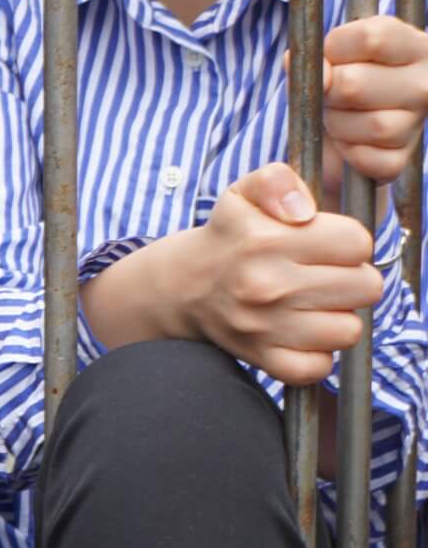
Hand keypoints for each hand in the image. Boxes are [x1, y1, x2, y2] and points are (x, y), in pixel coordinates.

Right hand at [162, 162, 381, 385]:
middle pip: (367, 287)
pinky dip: (317, 353)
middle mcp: (266, 284)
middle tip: (321, 274)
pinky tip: (299, 331)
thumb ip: (277, 180)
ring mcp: (266, 327)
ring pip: (350, 329)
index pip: (358, 242)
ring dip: (336, 316)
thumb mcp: (244, 194)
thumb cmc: (228, 238)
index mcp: (265, 240)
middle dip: (350, 277)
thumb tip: (304, 210)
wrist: (182, 287)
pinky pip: (322, 366)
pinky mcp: (265, 359)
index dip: (348, 240)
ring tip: (311, 302)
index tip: (326, 244)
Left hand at [318, 17, 427, 185]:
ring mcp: (419, 122)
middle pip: (354, 84)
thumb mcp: (329, 52)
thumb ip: (316, 56)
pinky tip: (347, 139)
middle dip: (327, 91)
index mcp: (412, 45)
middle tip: (330, 93)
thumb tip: (323, 77)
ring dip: (335, 123)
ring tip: (337, 114)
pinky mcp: (402, 159)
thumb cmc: (337, 75)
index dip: (334, 49)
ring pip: (368, 126)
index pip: (369, 39)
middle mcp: (425, 83)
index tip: (330, 58)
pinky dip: (345, 152)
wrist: (344, 117)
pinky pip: (365, 159)